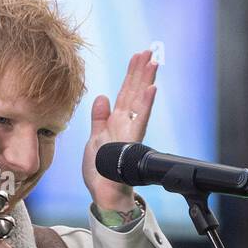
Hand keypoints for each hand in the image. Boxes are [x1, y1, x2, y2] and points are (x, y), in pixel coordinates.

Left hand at [82, 49, 158, 211]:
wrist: (105, 196)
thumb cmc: (99, 172)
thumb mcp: (93, 139)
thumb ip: (99, 118)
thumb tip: (102, 97)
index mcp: (115, 122)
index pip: (125, 93)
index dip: (131, 74)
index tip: (139, 55)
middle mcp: (124, 125)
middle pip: (134, 92)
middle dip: (141, 72)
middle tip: (150, 51)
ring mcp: (128, 133)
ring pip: (138, 102)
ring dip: (146, 82)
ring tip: (154, 63)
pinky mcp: (130, 143)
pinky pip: (138, 121)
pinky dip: (145, 105)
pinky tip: (151, 90)